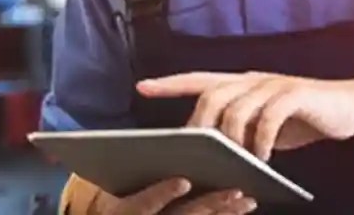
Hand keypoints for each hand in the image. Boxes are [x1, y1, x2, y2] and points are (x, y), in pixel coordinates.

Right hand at [95, 178, 255, 214]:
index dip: (162, 194)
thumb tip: (141, 146)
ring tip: (247, 198)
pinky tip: (241, 206)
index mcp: (122, 212)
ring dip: (224, 213)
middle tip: (233, 191)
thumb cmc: (110, 194)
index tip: (183, 181)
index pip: (142, 206)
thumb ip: (122, 168)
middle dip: (208, 205)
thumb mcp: (106, 183)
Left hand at [137, 72, 353, 159]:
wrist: (350, 108)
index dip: (170, 83)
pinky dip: (261, 138)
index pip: (199, 79)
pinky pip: (270, 115)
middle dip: (199, 122)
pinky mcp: (296, 95)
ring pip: (238, 105)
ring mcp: (275, 85)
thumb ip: (240, 130)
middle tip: (195, 150)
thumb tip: (209, 154)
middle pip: (213, 93)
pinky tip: (261, 158)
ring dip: (230, 136)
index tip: (142, 87)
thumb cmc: (302, 119)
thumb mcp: (264, 124)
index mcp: (242, 84)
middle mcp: (253, 79)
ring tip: (230, 160)